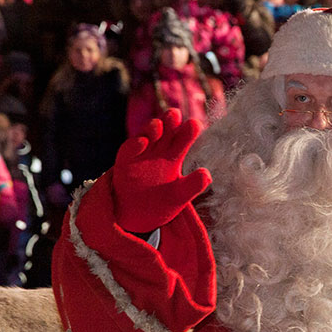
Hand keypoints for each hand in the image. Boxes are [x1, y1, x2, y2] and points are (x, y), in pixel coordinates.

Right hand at [111, 109, 210, 233]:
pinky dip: (134, 146)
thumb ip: (192, 185)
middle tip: (175, 114)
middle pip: (165, 131)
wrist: (137, 218)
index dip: (188, 131)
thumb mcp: (179, 196)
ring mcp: (140, 155)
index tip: (195, 124)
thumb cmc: (160, 204)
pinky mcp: (124, 164)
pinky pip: (128, 151)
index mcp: (173, 156)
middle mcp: (157, 151)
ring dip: (152, 129)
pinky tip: (142, 142)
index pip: (182, 139)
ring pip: (146, 136)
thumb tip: (207, 174)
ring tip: (159, 126)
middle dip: (169, 122)